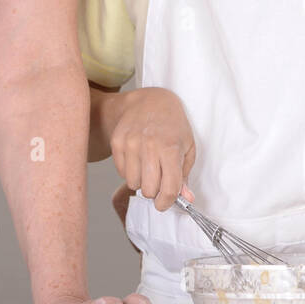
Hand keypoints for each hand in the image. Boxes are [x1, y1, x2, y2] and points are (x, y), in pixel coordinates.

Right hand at [110, 87, 195, 211]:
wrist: (149, 101)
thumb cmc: (173, 125)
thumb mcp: (187, 147)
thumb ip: (185, 176)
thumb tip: (186, 199)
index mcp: (170, 148)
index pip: (168, 188)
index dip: (167, 202)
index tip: (165, 202)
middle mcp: (149, 146)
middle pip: (148, 190)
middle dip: (154, 191)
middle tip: (158, 179)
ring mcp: (130, 143)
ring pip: (132, 184)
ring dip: (141, 181)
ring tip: (148, 166)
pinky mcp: (117, 142)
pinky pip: (121, 172)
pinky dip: (130, 171)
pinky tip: (137, 157)